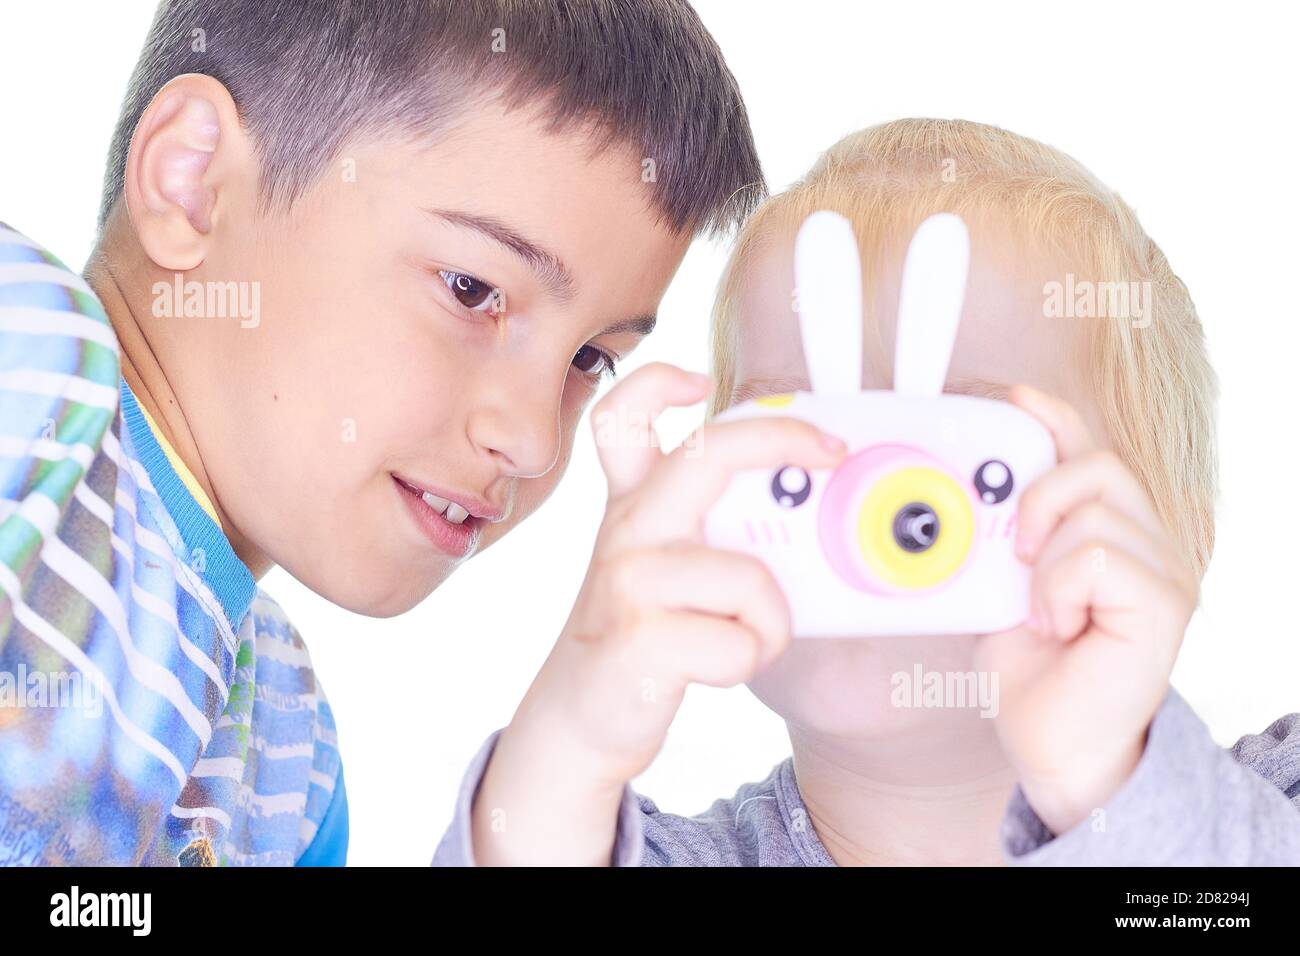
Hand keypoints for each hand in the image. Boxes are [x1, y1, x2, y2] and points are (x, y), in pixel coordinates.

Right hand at [473, 363, 846, 863]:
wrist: (579, 718)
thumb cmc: (646, 636)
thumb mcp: (662, 569)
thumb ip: (712, 533)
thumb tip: (819, 507)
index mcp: (633, 505)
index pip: (622, 418)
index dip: (658, 383)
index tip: (702, 382)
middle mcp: (627, 529)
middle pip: (708, 454)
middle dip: (783, 439)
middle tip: (833, 452)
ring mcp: (628, 581)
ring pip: (752, 580)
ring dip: (770, 623)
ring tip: (739, 639)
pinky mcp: (638, 638)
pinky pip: (743, 643)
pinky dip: (748, 661)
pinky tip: (710, 668)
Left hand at [974, 385, 1198, 834]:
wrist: (1050, 744)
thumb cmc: (1031, 671)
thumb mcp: (1001, 584)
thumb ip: (1002, 535)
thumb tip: (965, 487)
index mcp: (1110, 530)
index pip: (1090, 450)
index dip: (1055, 417)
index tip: (1012, 396)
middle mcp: (1149, 541)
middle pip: (1099, 466)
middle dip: (1041, 495)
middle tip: (1015, 550)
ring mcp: (1165, 570)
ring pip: (1094, 513)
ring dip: (1046, 562)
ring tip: (1042, 611)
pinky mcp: (1166, 601)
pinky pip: (1098, 556)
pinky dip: (1060, 590)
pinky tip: (1061, 627)